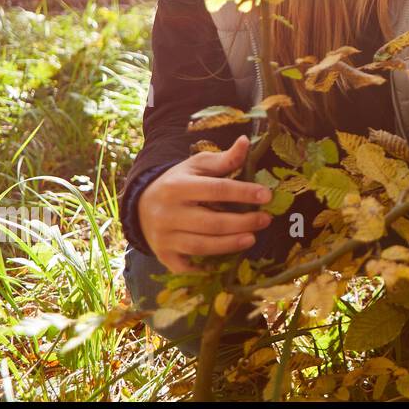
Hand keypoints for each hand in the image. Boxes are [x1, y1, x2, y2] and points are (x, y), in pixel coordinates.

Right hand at [137, 136, 273, 273]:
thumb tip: (245, 141)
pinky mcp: (163, 254)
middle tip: (266, 219)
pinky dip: (204, 267)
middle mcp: (167, 213)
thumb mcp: (196, 166)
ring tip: (252, 238)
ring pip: (201, 246)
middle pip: (211, 222)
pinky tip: (224, 262)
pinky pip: (185, 266)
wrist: (141, 204)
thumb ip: (223, 159)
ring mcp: (163, 237)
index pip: (216, 190)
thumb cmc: (178, 182)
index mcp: (177, 186)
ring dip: (229, 244)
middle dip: (242, 222)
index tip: (267, 196)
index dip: (243, 193)